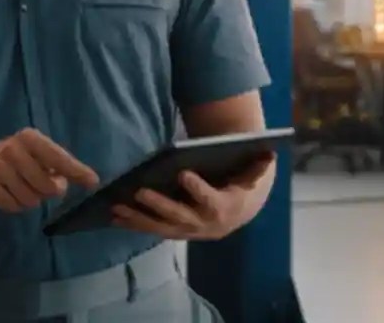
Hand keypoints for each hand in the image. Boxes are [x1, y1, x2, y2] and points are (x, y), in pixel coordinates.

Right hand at [0, 128, 100, 212]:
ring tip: (18, 187)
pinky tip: (6, 193)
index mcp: (29, 138)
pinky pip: (13, 206)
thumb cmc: (15, 160)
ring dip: (29, 200)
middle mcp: (13, 149)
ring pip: (30, 200)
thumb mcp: (36, 155)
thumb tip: (91, 180)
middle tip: (37, 184)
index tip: (93, 182)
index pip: (58, 158)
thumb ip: (60, 165)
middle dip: (47, 192)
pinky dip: (13, 205)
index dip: (76, 171)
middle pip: (48, 187)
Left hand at [112, 152, 274, 240]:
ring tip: (117, 207)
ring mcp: (186, 231)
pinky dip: (133, 224)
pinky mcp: (173, 232)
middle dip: (159, 205)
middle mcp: (203, 224)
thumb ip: (258, 165)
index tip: (184, 174)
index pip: (209, 200)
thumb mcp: (251, 175)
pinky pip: (151, 229)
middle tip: (139, 191)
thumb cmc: (239, 185)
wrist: (237, 212)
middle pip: (179, 216)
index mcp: (222, 208)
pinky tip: (114, 216)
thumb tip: (269, 150)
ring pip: (160, 227)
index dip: (198, 189)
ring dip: (138, 218)